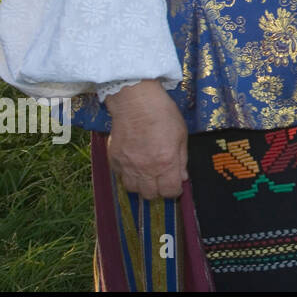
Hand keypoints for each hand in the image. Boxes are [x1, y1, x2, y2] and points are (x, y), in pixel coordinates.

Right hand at [105, 80, 188, 199]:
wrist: (136, 101)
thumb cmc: (163, 114)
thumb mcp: (181, 134)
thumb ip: (182, 159)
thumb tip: (182, 177)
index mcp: (166, 163)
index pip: (169, 191)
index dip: (174, 190)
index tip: (175, 185)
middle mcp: (146, 169)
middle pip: (150, 195)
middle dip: (158, 190)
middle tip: (161, 179)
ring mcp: (127, 165)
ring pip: (132, 189)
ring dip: (141, 185)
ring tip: (146, 173)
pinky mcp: (114, 159)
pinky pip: (120, 176)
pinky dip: (127, 174)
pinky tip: (133, 163)